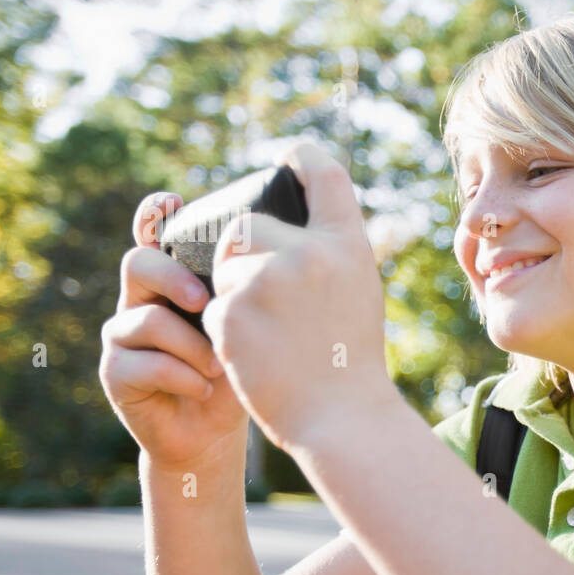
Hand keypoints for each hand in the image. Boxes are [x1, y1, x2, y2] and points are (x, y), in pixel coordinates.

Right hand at [99, 192, 249, 469]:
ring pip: (144, 319)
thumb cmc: (242, 370)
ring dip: (191, 345)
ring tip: (219, 365)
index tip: (172, 202)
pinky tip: (206, 388)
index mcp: (175, 279)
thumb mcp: (255, 325)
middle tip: (205, 301)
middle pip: (139, 263)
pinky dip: (184, 376)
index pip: (155, 234)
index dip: (154, 214)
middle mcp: (143, 299)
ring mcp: (124, 335)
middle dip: (172, 278)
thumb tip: (278, 252)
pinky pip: (144, 363)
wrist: (217, 432)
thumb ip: (252, 290)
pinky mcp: (116, 372)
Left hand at [203, 142, 398, 454]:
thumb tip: (288, 225)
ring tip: (270, 334)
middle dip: (244, 252)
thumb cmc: (352, 360)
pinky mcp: (232, 310)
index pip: (323, 172)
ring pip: (225, 266)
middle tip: (264, 293)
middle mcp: (308, 253)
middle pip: (248, 223)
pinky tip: (256, 353)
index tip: (289, 156)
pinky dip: (227, 329)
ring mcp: (266, 279)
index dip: (302, 156)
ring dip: (234, 294)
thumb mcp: (359, 292)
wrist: (341, 418)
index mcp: (347, 245)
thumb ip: (327, 253)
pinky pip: (213, 305)